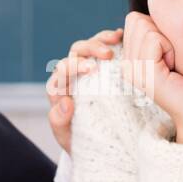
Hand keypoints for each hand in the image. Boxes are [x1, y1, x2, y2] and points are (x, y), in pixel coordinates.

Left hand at [46, 26, 124, 153]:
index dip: (75, 65)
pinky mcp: (104, 66)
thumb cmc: (78, 140)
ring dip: (102, 39)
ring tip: (117, 37)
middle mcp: (72, 73)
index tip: (92, 69)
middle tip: (107, 54)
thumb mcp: (66, 136)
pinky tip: (123, 37)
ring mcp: (88, 67)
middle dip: (91, 48)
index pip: (63, 69)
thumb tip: (66, 102)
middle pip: (76, 51)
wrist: (96, 145)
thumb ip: (59, 121)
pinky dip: (114, 40)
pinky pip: (106, 48)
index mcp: (60, 87)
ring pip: (90, 45)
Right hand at [120, 11, 182, 144]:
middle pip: (137, 20)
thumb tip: (154, 11)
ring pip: (145, 27)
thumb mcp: (172, 51)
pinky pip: (153, 39)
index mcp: (131, 59)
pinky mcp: (145, 74)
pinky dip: (170, 47)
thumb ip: (159, 33)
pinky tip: (175, 67)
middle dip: (161, 32)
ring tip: (174, 64)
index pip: (134, 19)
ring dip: (168, 40)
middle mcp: (127, 65)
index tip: (170, 53)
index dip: (158, 28)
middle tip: (173, 58)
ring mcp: (133, 71)